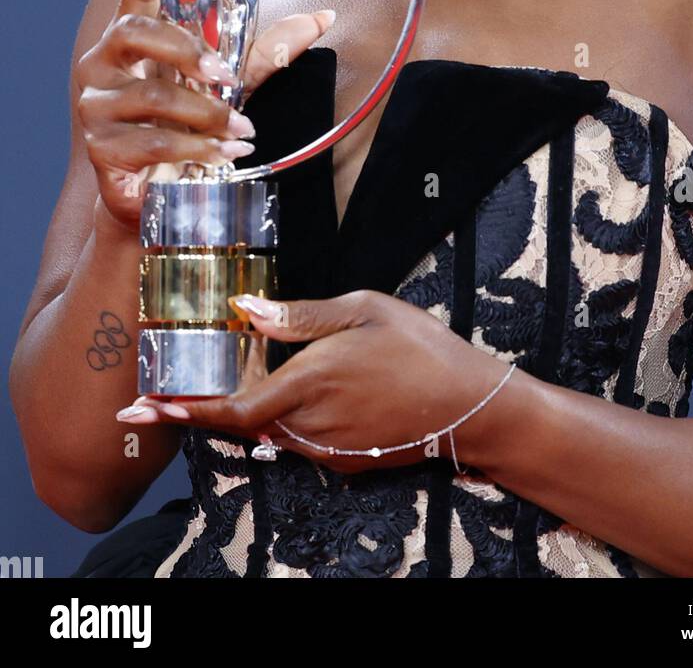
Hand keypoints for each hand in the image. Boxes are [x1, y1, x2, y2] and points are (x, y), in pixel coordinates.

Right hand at [77, 0, 335, 229]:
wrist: (153, 195)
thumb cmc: (185, 127)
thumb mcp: (227, 83)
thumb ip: (266, 50)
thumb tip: (323, 17)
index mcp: (129, 40)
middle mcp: (102, 63)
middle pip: (137, 33)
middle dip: (188, 51)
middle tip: (226, 77)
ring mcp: (95, 105)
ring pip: (154, 96)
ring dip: (206, 114)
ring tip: (240, 129)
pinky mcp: (101, 148)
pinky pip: (154, 141)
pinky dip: (198, 148)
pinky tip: (225, 152)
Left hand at [118, 289, 512, 473]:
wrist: (472, 405)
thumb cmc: (420, 347)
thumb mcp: (362, 310)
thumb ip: (299, 316)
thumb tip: (245, 313)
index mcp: (308, 384)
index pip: (229, 407)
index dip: (182, 410)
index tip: (140, 410)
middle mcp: (309, 427)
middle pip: (241, 422)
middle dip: (203, 407)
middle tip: (164, 391)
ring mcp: (327, 451)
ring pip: (268, 431)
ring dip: (245, 410)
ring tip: (233, 380)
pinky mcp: (344, 462)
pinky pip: (297, 438)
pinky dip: (281, 417)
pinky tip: (295, 390)